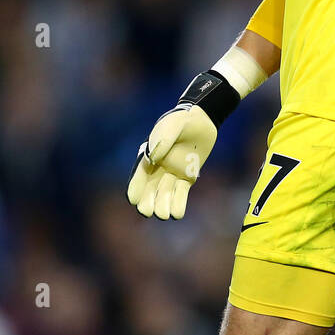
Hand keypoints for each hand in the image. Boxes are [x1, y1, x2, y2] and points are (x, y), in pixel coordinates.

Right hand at [127, 104, 217, 219]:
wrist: (202, 119)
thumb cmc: (183, 120)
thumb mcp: (173, 124)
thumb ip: (163, 139)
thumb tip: (153, 159)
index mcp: (150, 156)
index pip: (139, 175)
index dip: (135, 188)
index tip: (133, 200)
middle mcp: (159, 168)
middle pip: (149, 190)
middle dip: (147, 202)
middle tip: (148, 211)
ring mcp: (173, 174)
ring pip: (164, 195)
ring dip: (162, 206)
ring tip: (164, 214)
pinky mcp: (187, 177)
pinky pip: (181, 194)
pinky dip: (178, 204)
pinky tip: (177, 214)